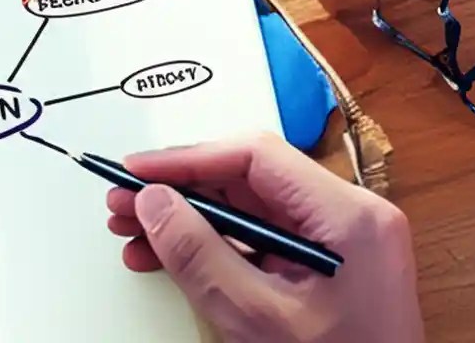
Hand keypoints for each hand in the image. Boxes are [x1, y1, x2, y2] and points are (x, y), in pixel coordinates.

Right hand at [106, 132, 424, 342]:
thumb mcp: (257, 317)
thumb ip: (200, 255)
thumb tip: (154, 202)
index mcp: (348, 217)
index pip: (255, 156)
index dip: (187, 158)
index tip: (137, 170)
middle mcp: (350, 217)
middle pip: (247, 179)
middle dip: (179, 191)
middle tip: (124, 202)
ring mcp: (340, 239)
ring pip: (247, 208)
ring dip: (188, 218)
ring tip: (135, 233)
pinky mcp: (324, 263)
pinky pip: (259, 238)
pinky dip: (212, 245)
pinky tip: (168, 256)